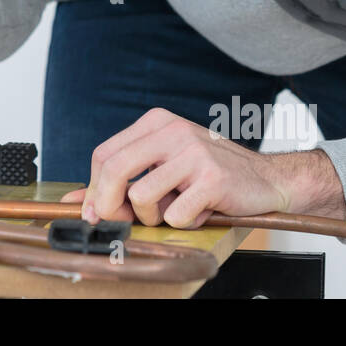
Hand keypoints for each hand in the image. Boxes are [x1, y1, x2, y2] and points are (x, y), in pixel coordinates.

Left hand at [58, 108, 345, 226]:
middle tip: (119, 222)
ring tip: (177, 209)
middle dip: (107, 205)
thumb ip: (121, 180)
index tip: (96, 211)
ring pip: (141, 197)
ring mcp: (193, 153)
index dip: (93, 188)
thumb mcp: (164, 166)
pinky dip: (184, 223)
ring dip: (154, 217)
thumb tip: (75, 203)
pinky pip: (175, 215)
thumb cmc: (211, 174)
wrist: (269, 179)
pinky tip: (201, 212)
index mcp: (157, 122)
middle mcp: (173, 131)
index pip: (104, 154)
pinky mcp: (213, 179)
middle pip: (113, 170)